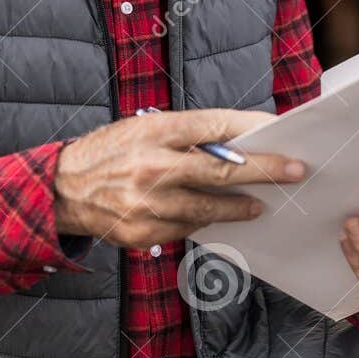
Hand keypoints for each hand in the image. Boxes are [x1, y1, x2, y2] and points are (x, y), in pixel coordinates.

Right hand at [53, 109, 303, 248]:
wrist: (63, 188)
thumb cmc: (111, 151)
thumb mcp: (143, 127)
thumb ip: (186, 134)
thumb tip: (239, 142)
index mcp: (154, 130)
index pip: (214, 125)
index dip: (252, 128)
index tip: (280, 131)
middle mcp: (153, 165)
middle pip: (221, 168)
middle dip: (265, 170)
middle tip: (295, 170)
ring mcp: (149, 203)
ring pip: (209, 208)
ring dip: (240, 206)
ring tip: (259, 205)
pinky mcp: (144, 232)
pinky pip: (186, 228)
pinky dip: (201, 221)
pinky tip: (211, 216)